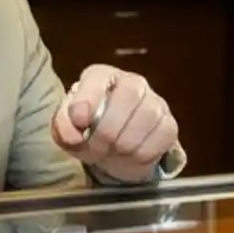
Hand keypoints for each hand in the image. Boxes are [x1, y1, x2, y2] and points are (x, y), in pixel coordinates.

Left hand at [50, 64, 178, 182]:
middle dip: (107, 130)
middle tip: (95, 148)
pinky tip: (130, 155)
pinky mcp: (169, 125)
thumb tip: (74, 136)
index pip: (98, 78)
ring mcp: (155, 103)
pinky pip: (159, 139)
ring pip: (146, 119)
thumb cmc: (89, 130)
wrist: (114, 148)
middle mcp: (133, 82)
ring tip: (111, 152)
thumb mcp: (68, 128)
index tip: (80, 121)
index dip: (89, 99)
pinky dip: (141, 154)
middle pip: (127, 97)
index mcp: (102, 76)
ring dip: (123, 145)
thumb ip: (64, 127)